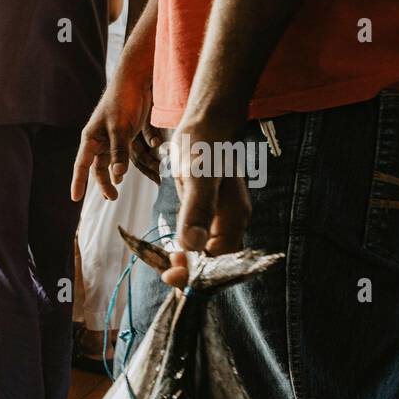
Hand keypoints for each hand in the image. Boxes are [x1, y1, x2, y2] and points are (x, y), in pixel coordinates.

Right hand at [71, 65, 161, 200]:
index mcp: (91, 139)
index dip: (78, 182)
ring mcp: (112, 136)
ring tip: (117, 188)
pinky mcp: (125, 132)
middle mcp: (98, 140)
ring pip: (111, 161)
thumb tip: (118, 175)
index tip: (75, 198)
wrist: (135, 79)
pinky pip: (124, 151)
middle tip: (112, 197)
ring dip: (115, 174)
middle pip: (98, 167)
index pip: (82, 165)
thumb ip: (119, 152)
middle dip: (103, 183)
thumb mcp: (120, 128)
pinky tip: (133, 165)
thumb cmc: (122, 101)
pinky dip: (127, 161)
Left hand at [160, 113, 253, 288]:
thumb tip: (191, 245)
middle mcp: (232, 221)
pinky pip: (201, 239)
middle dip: (192, 273)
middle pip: (215, 261)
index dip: (197, 274)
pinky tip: (171, 252)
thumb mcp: (197, 175)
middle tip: (164, 273)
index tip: (171, 276)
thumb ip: (196, 210)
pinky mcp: (210, 212)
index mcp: (234, 216)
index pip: (219, 260)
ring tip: (164, 265)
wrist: (205, 122)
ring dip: (188, 264)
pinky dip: (187, 249)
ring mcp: (222, 217)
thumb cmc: (203, 144)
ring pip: (207, 252)